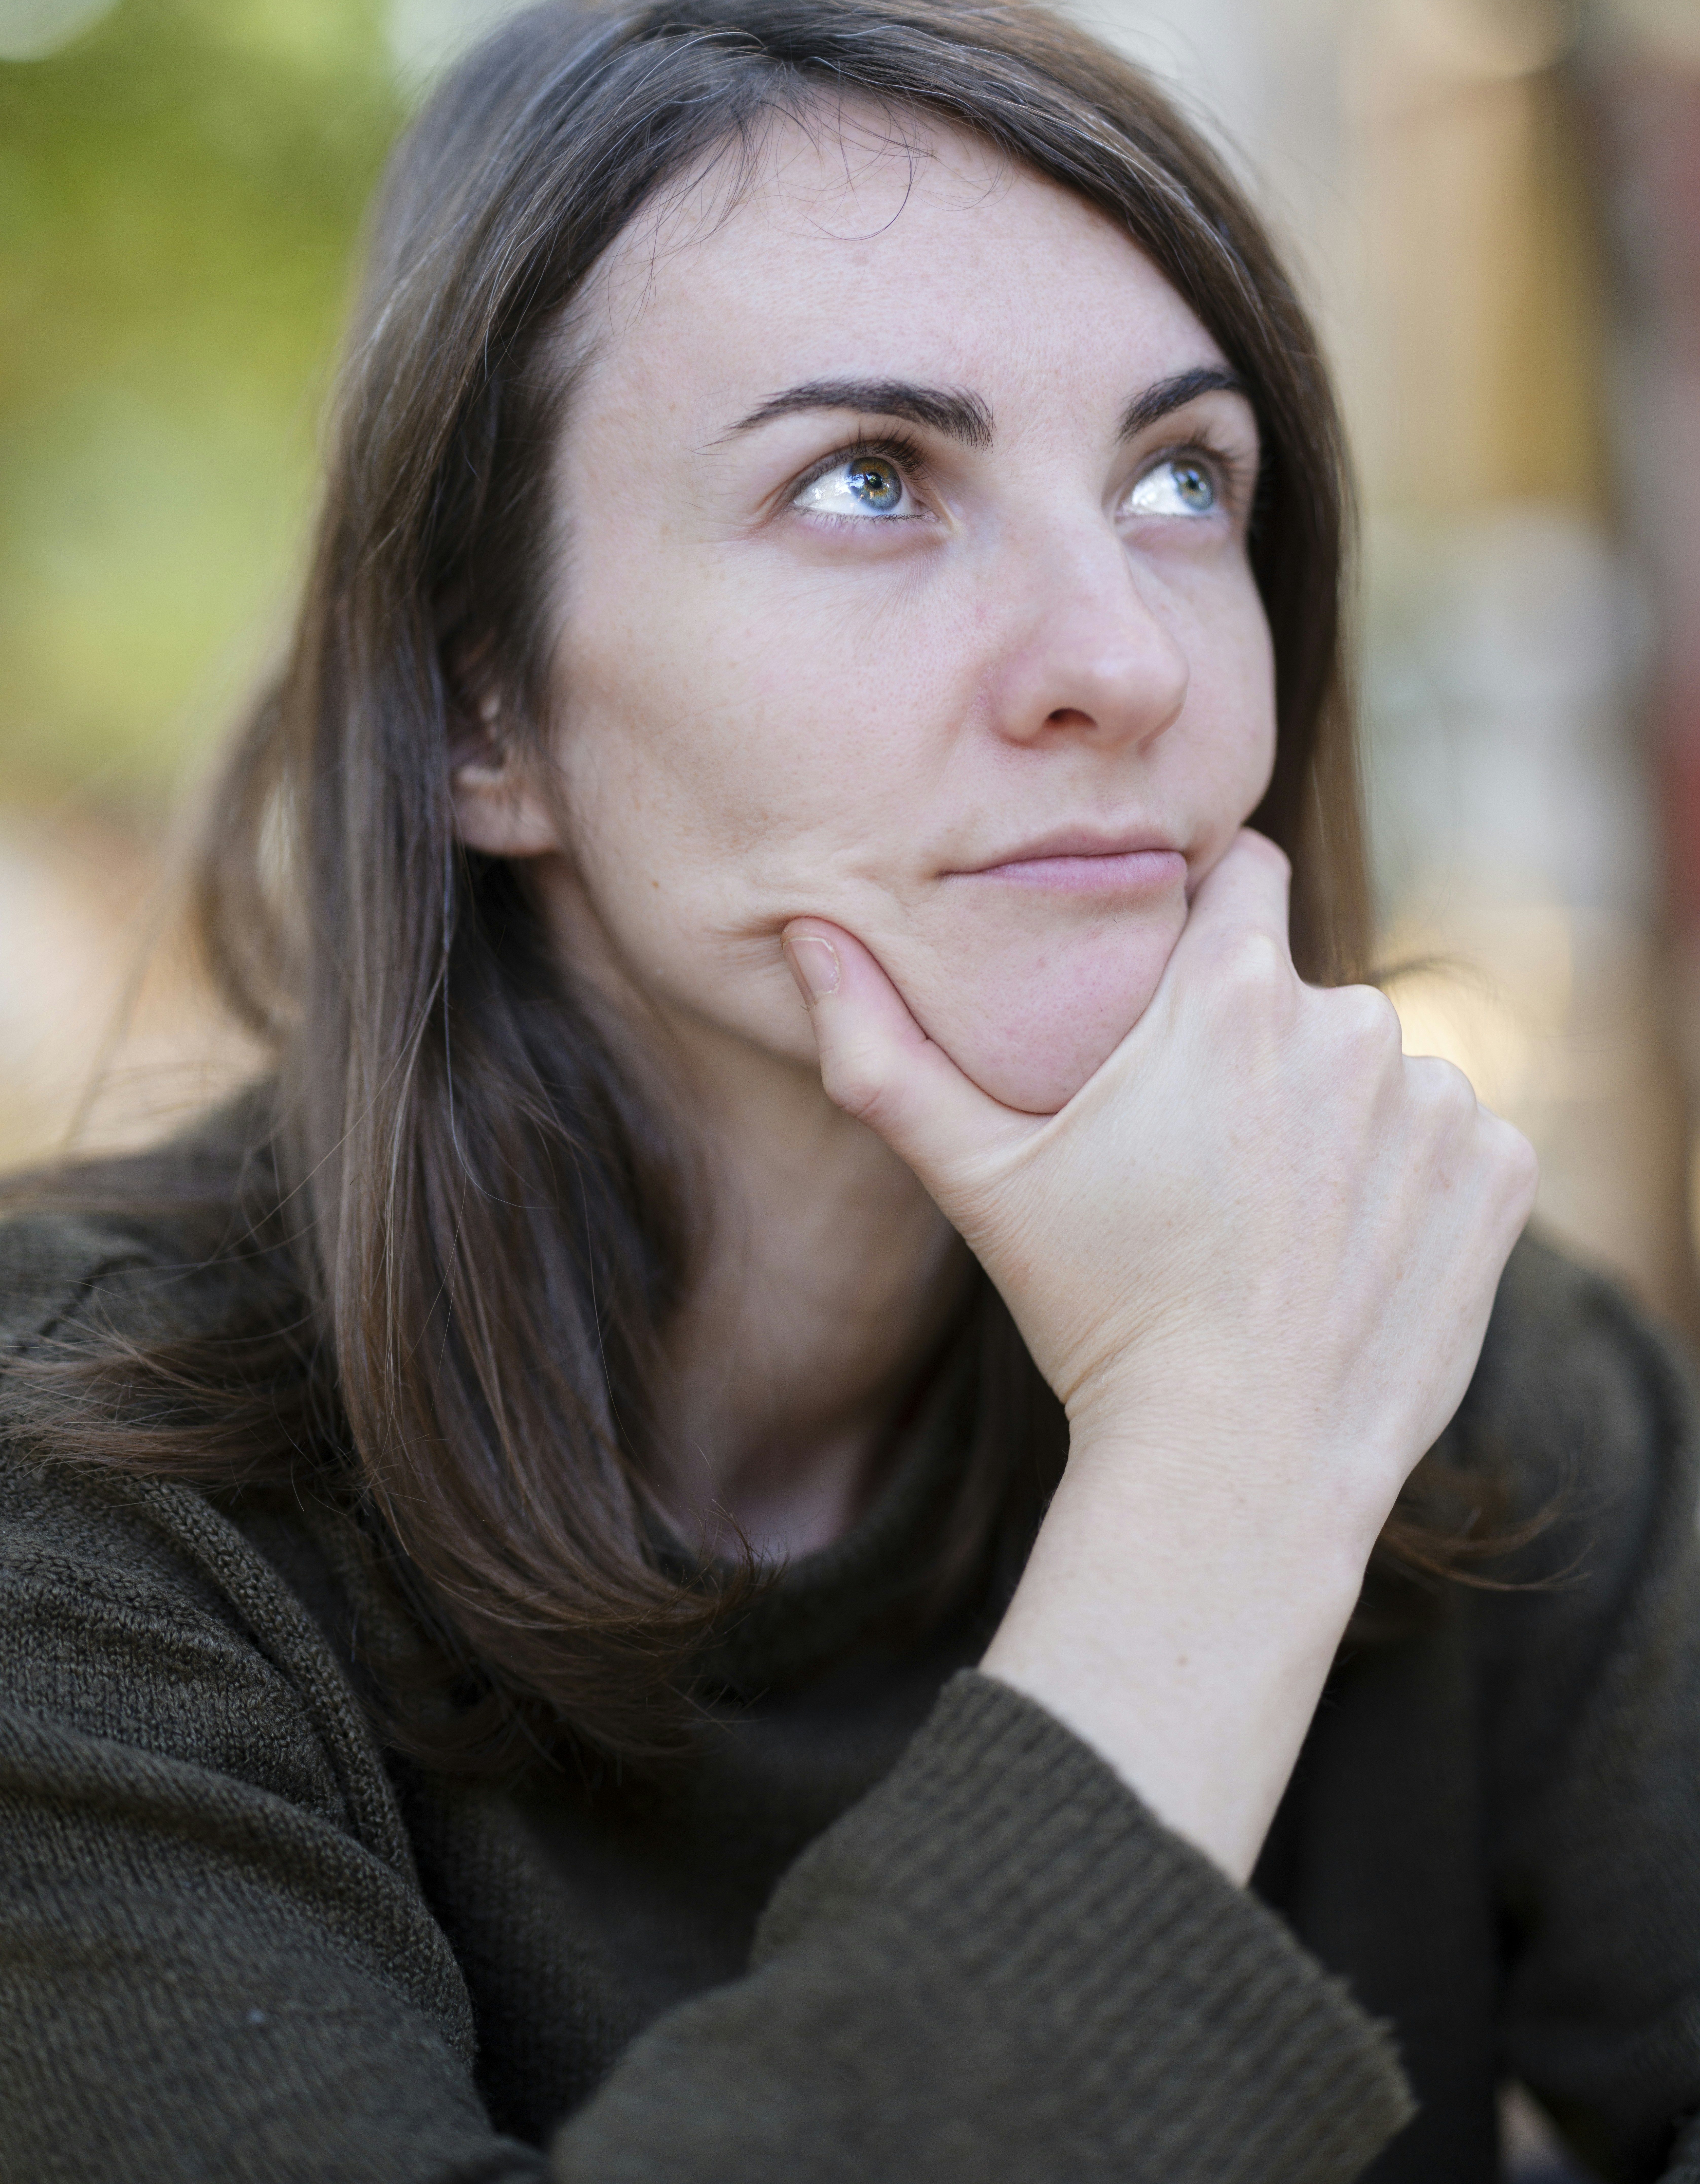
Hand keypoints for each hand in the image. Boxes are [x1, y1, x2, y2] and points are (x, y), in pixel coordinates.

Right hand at [782, 830, 1536, 1877]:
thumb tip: (804, 935)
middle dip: (1260, 1050)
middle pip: (1302, 993)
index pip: (1245, 874)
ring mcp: (1437, 1102)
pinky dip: (1411, 1180)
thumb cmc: (1094, 1314)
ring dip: (1337, 1117)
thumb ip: (882, 1050)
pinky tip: (1348, 1249)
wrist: (1233, 1466)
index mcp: (1233, 995)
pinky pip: (1455, 1137)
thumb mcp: (974, 1178)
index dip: (1208, 921)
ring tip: (1275, 1217)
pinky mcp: (1496, 1173)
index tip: (1180, 996)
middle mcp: (1352, 1025)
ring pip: (1378, 1070)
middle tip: (1206, 1157)